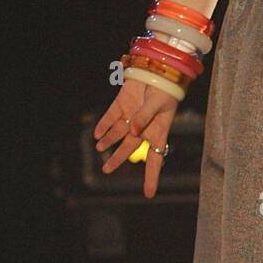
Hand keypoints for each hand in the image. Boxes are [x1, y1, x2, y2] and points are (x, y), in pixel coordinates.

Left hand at [93, 78, 180, 198]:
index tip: (149, 194)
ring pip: (117, 133)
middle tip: (106, 170)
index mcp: (158, 131)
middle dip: (117, 159)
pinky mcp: (121, 105)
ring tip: (99, 147)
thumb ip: (145, 117)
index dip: (152, 177)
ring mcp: (131, 116)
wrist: (158, 68)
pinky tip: (96, 133)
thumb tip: (133, 132)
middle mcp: (143, 127)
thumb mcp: (159, 104)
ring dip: (108, 141)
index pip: (155, 158)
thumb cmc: (165, 89)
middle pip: (129, 148)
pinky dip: (103, 125)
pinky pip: (111, 117)